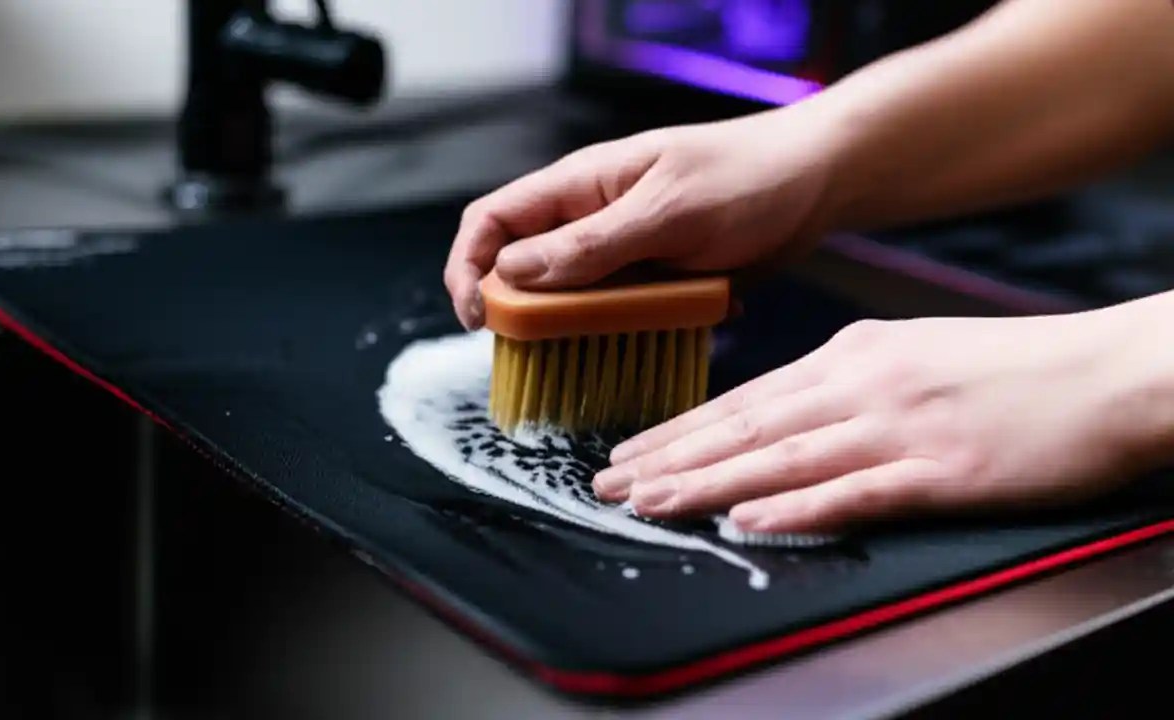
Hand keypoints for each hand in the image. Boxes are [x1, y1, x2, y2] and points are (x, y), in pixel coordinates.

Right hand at [442, 107, 846, 329]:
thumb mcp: (665, 212)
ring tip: (629, 343)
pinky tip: (685, 323)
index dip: (470, 268)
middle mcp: (590, 221)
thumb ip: (590, 246)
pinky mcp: (657, 281)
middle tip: (555, 352)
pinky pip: (627, 315)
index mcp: (579, 187)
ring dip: (592, 331)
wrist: (818, 184)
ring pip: (575, 303)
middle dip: (531, 317)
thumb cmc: (746, 178)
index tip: (480, 320)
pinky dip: (645, 328)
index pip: (493, 221)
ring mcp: (624, 253)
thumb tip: (512, 275)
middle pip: (526, 272)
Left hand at [592, 307, 1173, 533]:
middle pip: (746, 426)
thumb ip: (847, 381)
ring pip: (781, 458)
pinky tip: (751, 519)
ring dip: (707, 482)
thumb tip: (784, 413)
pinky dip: (798, 508)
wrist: (1107, 372)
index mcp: (854, 355)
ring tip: (650, 501)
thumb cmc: (1014, 369)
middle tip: (610, 483)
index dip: (681, 430)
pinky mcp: (943, 471)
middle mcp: (863, 385)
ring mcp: (900, 428)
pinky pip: (856, 493)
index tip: (632, 453)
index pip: (745, 398)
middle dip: (670, 458)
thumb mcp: (913, 353)